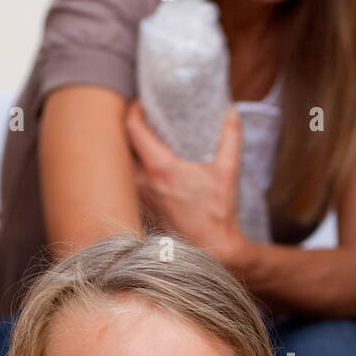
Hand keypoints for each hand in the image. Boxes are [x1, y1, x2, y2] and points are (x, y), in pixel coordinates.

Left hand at [125, 99, 245, 256]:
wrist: (213, 252)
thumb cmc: (218, 214)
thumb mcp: (227, 172)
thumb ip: (230, 138)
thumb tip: (232, 112)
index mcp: (159, 168)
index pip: (133, 129)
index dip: (133, 110)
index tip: (140, 103)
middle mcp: (142, 183)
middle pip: (124, 146)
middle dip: (130, 130)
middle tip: (142, 120)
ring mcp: (139, 200)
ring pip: (125, 168)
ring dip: (132, 154)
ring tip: (145, 145)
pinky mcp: (141, 212)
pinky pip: (131, 187)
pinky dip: (136, 175)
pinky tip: (149, 174)